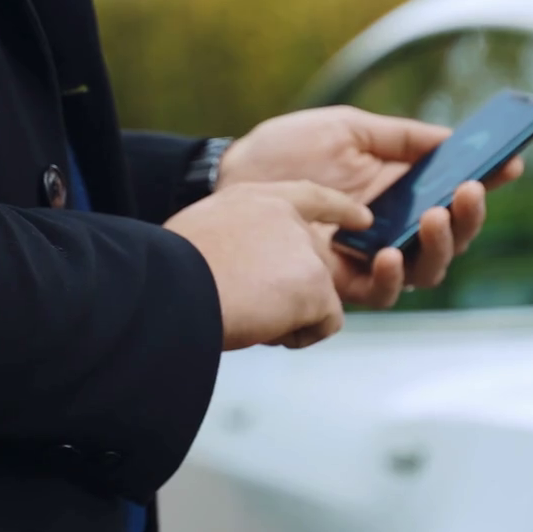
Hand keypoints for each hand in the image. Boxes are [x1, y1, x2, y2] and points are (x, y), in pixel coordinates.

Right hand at [164, 182, 371, 350]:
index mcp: (256, 199)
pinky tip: (262, 325)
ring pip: (316, 298)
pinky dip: (296, 335)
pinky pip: (324, 323)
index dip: (338, 208)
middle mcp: (288, 218)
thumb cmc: (169, 272)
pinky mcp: (317, 284)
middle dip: (293, 293)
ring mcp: (306, 251)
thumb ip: (238, 242)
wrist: (170, 288)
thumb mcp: (205, 235)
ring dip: (286, 317)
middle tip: (248, 306)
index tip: (362, 218)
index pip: (308, 197)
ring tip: (245, 312)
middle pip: (313, 264)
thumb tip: (242, 270)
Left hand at [219, 106, 525, 304]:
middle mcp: (394, 229)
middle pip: (451, 237)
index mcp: (401, 191)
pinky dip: (390, 275)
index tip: (511, 162)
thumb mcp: (348, 129)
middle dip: (469, 216)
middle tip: (468, 189)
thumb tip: (453, 138)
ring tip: (433, 216)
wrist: (228, 176)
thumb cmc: (285, 152)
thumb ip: (400, 137)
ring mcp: (370, 260)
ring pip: (426, 270)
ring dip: (439, 246)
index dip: (488, 181)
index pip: (455, 192)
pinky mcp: (341, 285)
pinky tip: (388, 252)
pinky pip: (381, 293)